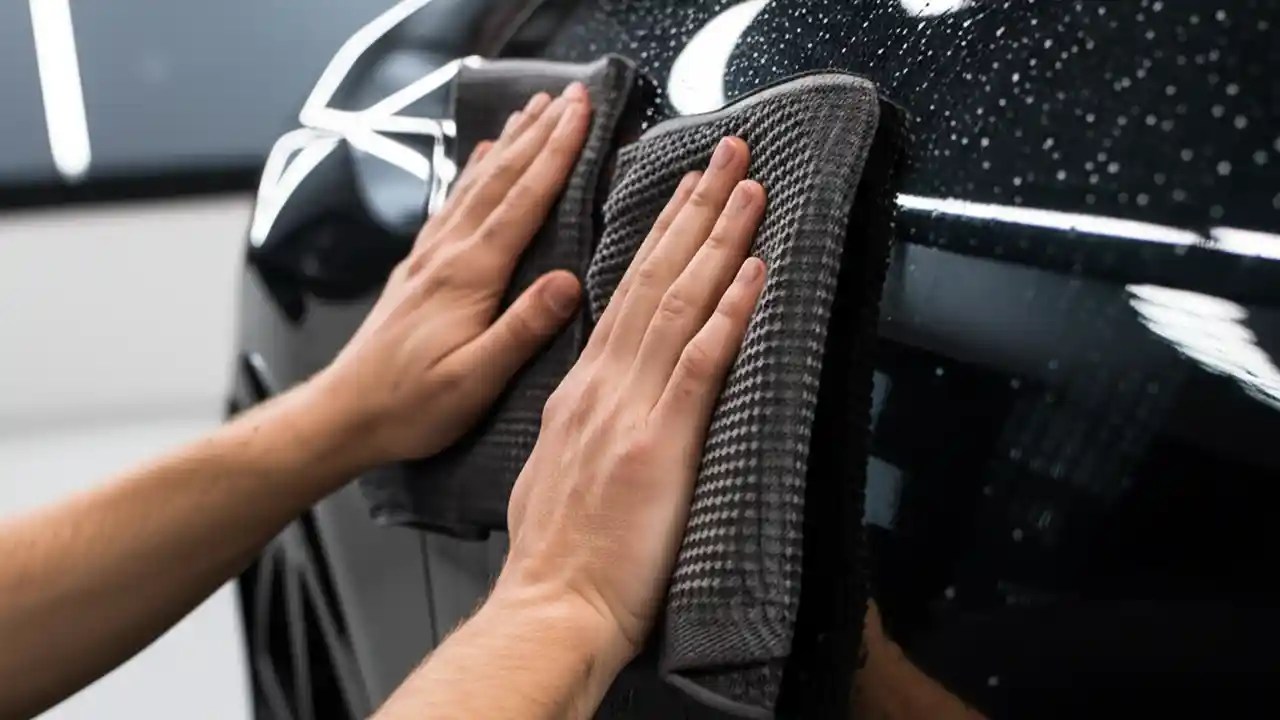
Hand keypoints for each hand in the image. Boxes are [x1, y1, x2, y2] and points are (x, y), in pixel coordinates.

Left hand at [312, 83, 591, 467]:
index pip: (523, 202)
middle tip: (570, 95)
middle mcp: (446, 255)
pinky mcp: (417, 269)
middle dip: (539, 133)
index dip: (556, 154)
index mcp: (468, 277)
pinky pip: (452, 204)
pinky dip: (473, 173)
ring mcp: (428, 258)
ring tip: (532, 110)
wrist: (344, 414)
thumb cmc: (410, 406)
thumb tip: (569, 283)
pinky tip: (481, 159)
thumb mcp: (474, 381)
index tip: (582, 115)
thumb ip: (522, 329)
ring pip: (476, 184)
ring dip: (508, 143)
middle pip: (500, 179)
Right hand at [494, 136, 766, 661]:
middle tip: (728, 155)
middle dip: (694, 211)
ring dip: (717, 241)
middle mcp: (602, 387)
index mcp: (581, 393)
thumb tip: (596, 405)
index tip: (684, 196)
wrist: (549, 609)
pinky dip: (728, 312)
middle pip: (653, 280)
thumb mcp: (555, 471)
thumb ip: (581, 426)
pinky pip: (700, 363)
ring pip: (677, 305)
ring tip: (748, 189)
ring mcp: (630, 410)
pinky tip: (753, 272)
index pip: (625, 297)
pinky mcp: (659, 444)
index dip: (659, 240)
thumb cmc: (558, 557)